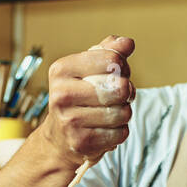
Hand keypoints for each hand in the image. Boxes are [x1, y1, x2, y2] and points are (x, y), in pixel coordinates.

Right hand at [42, 34, 135, 167]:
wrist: (59, 137)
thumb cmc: (78, 97)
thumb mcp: (87, 68)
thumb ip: (108, 51)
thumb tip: (127, 43)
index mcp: (62, 69)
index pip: (112, 60)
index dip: (123, 67)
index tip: (116, 73)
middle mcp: (62, 94)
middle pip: (120, 87)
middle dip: (127, 92)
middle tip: (118, 96)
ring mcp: (70, 121)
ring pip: (123, 112)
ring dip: (124, 113)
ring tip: (110, 113)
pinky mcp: (82, 142)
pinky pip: (120, 133)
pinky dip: (119, 132)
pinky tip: (106, 129)